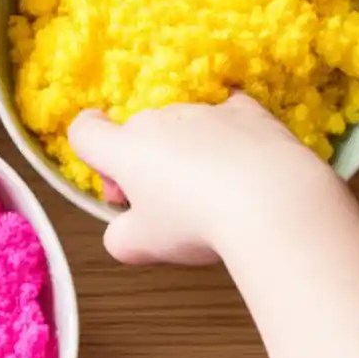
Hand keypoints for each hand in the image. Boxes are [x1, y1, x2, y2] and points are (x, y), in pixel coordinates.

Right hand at [68, 93, 339, 265]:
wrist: (274, 203)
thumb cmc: (197, 223)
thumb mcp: (142, 246)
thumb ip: (119, 236)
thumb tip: (124, 231)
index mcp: (125, 149)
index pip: (84, 131)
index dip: (90, 153)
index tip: (117, 183)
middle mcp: (159, 120)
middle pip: (137, 135)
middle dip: (144, 166)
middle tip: (167, 208)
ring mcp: (205, 111)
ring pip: (182, 129)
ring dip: (187, 154)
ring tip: (216, 196)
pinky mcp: (247, 111)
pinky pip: (226, 115)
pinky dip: (227, 133)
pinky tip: (242, 160)